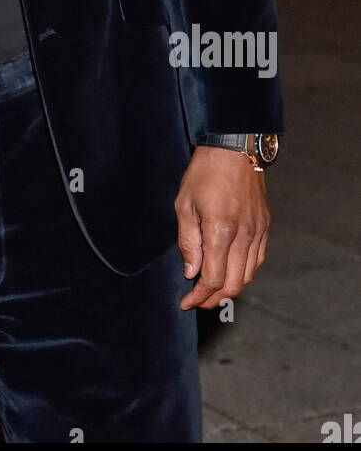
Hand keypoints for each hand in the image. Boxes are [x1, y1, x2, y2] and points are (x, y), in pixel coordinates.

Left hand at [175, 147, 271, 309]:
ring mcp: (258, 232)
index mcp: (221, 230)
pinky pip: (258, 260)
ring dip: (230, 289)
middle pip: (233, 284)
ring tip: (212, 291)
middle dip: (214, 299)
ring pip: (248, 276)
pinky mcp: (265, 226)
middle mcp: (244, 235)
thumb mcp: (184, 204)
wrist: (234, 148)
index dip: (199, 296)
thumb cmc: (205, 173)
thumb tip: (191, 273)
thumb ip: (188, 242)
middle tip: (197, 301)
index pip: (213, 279)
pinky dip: (244, 273)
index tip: (186, 302)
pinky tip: (230, 273)